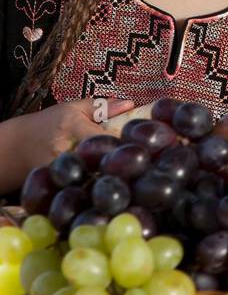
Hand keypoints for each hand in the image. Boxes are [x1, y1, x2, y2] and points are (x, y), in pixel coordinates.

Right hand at [2, 97, 134, 186]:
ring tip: (130, 181)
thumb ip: (102, 106)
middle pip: (100, 162)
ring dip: (109, 180)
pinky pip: (80, 189)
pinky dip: (93, 190)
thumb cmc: (49, 124)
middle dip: (119, 166)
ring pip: (91, 179)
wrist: (17, 147)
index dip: (124, 145)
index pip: (104, 138)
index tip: (144, 150)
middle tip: (143, 168)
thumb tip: (131, 104)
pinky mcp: (56, 187)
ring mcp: (60, 172)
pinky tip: (107, 190)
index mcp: (73, 127)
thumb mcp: (72, 108)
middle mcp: (66, 151)